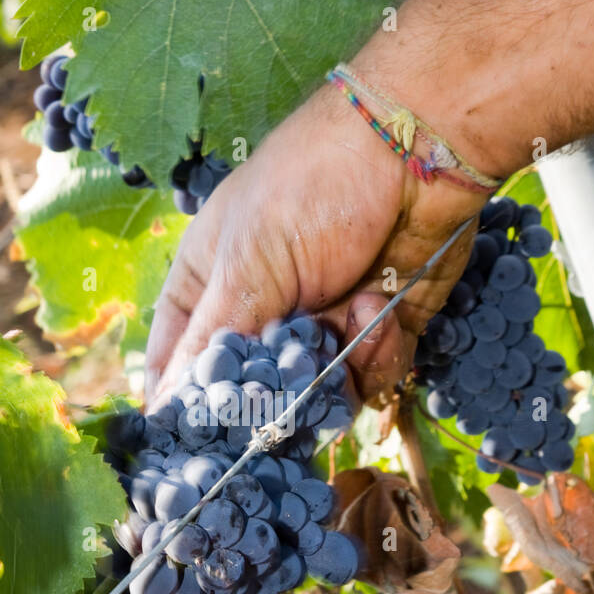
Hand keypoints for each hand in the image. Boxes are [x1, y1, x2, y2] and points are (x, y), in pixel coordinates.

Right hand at [145, 83, 481, 404]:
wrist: (422, 149)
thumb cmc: (313, 184)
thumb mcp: (246, 264)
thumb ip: (214, 343)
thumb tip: (171, 409)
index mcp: (210, 285)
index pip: (177, 361)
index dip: (182, 403)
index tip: (195, 443)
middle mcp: (263, 311)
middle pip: (254, 393)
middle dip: (276, 396)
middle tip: (293, 385)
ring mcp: (320, 324)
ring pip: (314, 396)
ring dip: (337, 367)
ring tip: (357, 313)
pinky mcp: (376, 331)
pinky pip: (367, 379)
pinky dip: (379, 353)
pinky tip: (384, 310)